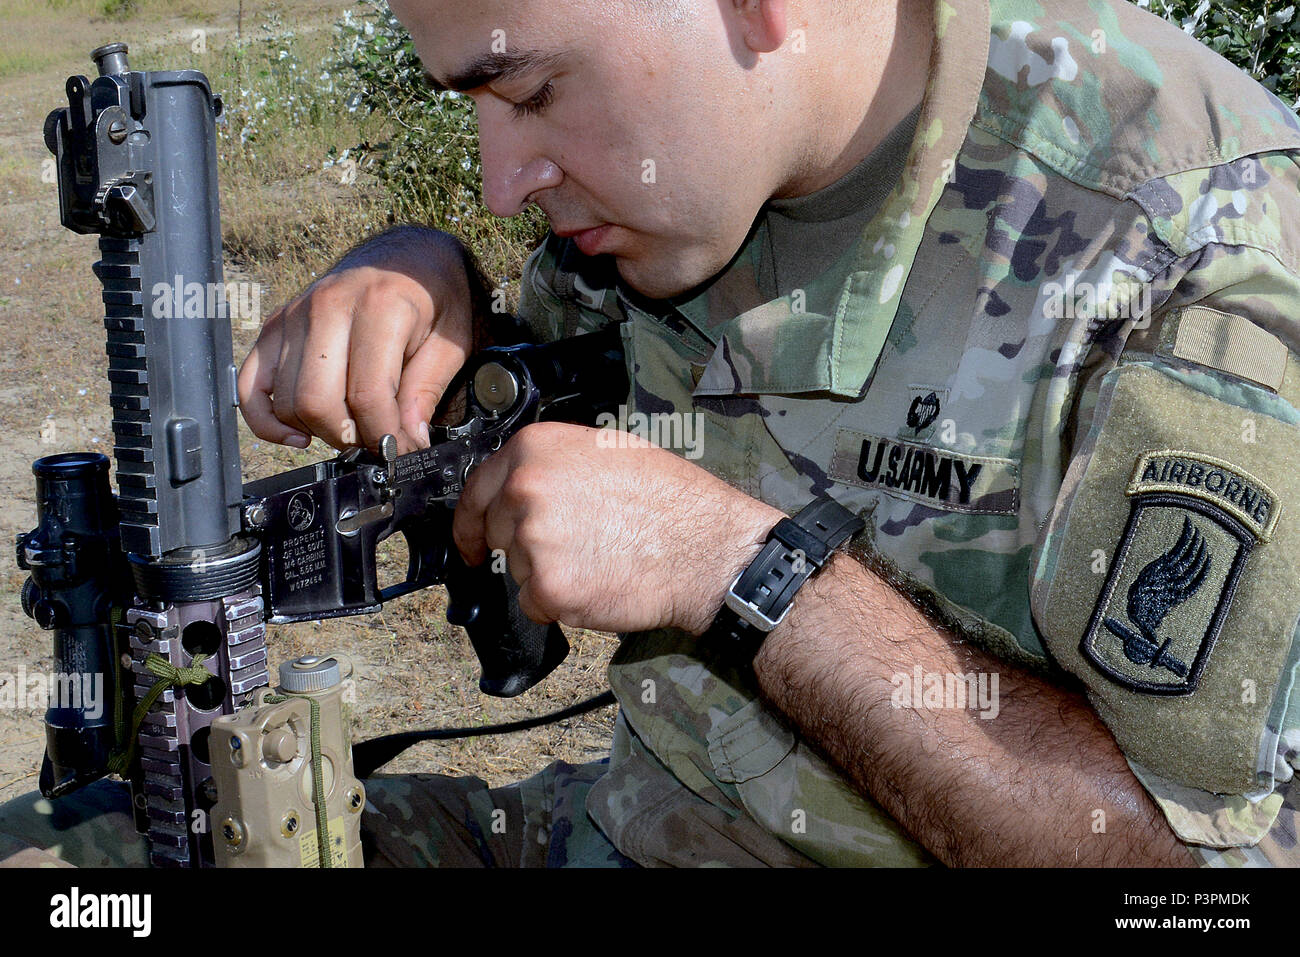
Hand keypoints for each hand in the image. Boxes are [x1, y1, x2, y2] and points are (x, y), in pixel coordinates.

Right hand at [237, 228, 475, 454]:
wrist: (409, 255)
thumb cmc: (434, 296)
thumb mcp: (450, 341)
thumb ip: (427, 390)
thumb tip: (409, 439)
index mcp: (379, 307)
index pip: (367, 396)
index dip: (385, 436)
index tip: (402, 450)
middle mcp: (327, 307)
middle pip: (317, 402)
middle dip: (350, 437)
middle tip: (377, 441)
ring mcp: (294, 316)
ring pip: (287, 400)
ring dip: (319, 431)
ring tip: (352, 427)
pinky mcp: (274, 327)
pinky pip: (250, 386)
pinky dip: (267, 420)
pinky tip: (299, 434)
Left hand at [451, 421, 784, 633]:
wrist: (707, 548)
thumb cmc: (670, 500)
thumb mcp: (606, 451)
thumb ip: (552, 465)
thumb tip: (518, 485)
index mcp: (535, 448)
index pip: (476, 489)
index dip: (470, 521)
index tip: (470, 540)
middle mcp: (525, 488)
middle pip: (498, 532)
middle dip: (526, 546)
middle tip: (575, 547)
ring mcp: (534, 539)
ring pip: (518, 569)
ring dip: (548, 573)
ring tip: (601, 558)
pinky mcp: (548, 586)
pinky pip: (535, 603)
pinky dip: (562, 603)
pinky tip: (600, 582)